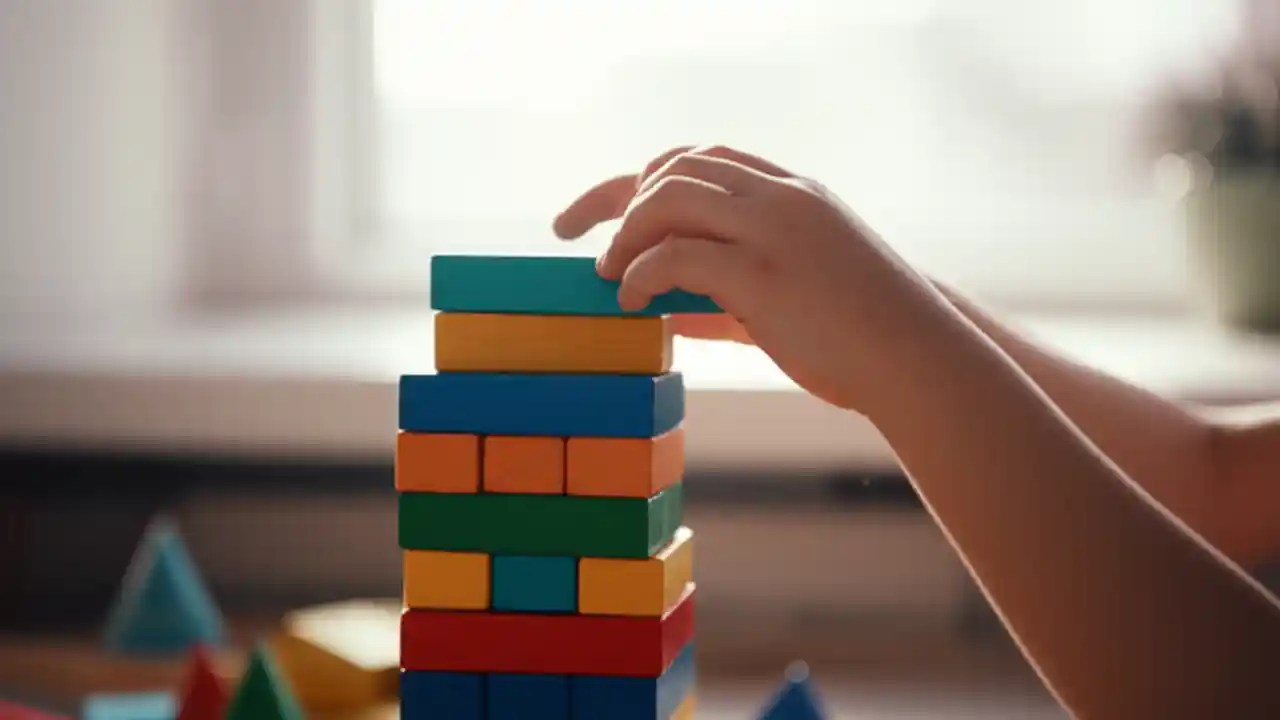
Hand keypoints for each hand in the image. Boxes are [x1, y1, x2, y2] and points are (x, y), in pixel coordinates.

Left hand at [553, 145, 921, 409]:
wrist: (917, 359)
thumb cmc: (862, 336)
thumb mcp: (796, 295)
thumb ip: (732, 295)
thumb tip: (672, 308)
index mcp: (793, 193)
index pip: (703, 158)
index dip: (646, 177)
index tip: (607, 209)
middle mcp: (782, 197)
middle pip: (676, 168)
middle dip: (616, 198)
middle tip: (581, 240)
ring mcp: (773, 230)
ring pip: (670, 197)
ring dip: (627, 234)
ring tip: (610, 274)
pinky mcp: (761, 274)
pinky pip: (675, 255)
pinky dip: (641, 273)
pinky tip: (633, 300)